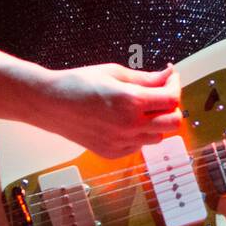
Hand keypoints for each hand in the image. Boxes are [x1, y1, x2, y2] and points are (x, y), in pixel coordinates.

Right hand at [31, 61, 183, 156]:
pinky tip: (124, 120)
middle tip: (162, 94)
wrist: (50, 104)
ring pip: (158, 136)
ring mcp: (121, 142)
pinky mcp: (112, 153)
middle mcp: (128, 126)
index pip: (172, 99)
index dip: (175, 85)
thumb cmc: (79, 83)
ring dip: (156, 121)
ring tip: (141, 107)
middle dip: (172, 106)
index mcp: (130, 102)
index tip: (170, 78)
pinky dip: (139, 133)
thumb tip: (168, 75)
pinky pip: (139, 145)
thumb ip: (146, 78)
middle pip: (173, 122)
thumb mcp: (115, 72)